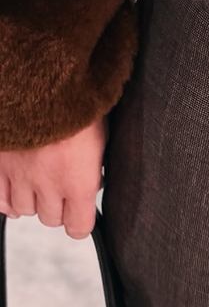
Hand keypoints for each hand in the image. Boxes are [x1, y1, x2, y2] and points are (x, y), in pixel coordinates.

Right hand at [0, 114, 108, 239]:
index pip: (78, 227)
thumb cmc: (77, 104)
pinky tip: (13, 197)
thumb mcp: (101, 138)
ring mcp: (20, 175)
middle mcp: (48, 185)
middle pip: (50, 219)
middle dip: (57, 209)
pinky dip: (6, 201)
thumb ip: (94, 166)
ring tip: (38, 188)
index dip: (79, 224)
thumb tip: (93, 179)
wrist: (42, 79)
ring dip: (32, 202)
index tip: (79, 217)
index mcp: (79, 183)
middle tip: (60, 194)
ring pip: (24, 210)